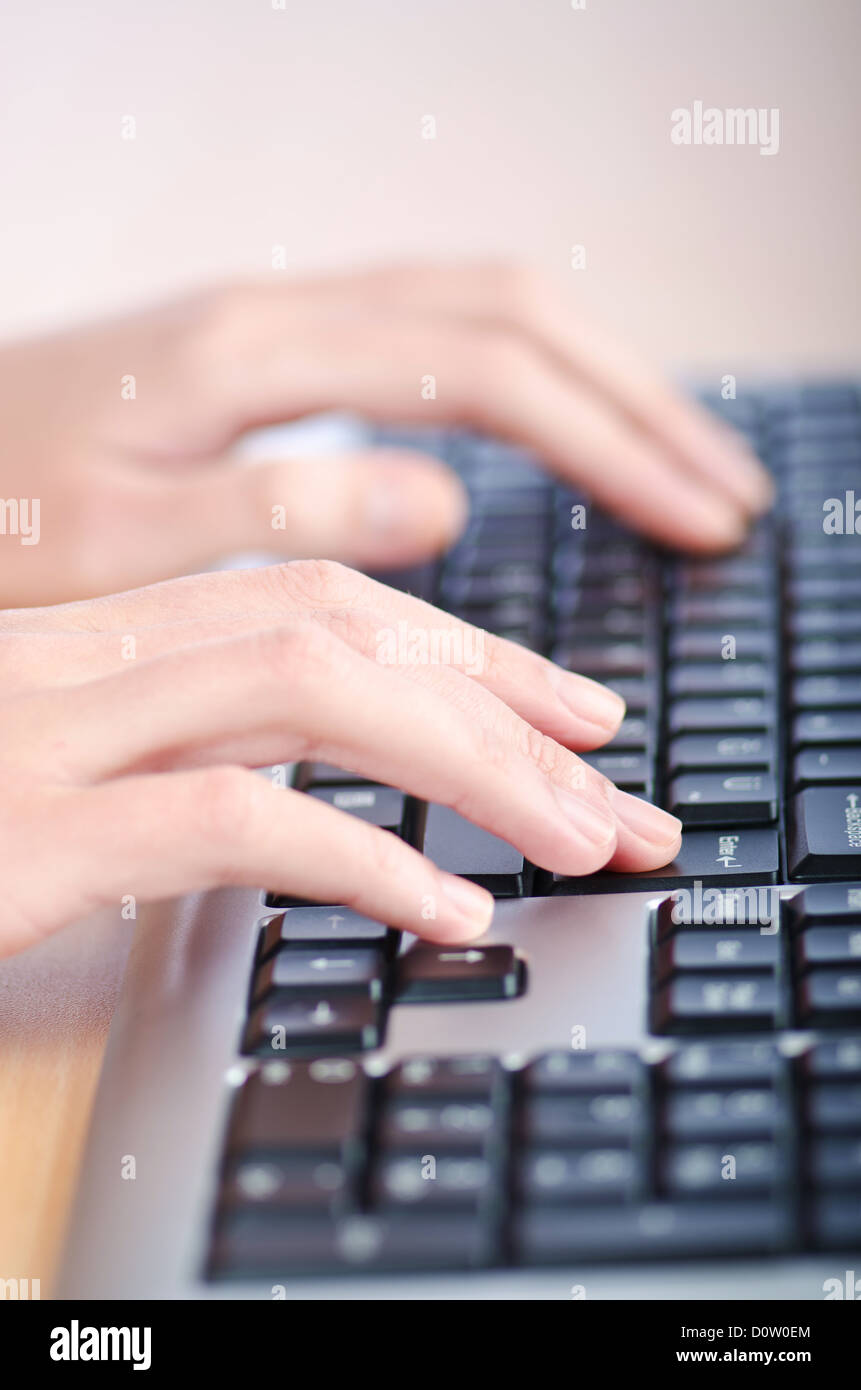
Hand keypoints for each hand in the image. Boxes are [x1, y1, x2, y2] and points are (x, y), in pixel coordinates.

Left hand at [0, 263, 771, 605]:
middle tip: (724, 493)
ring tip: (676, 463)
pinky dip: (525, 379)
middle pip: (515, 316)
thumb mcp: (114, 544)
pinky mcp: (271, 348)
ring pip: (483, 311)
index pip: (490, 374)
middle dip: (638, 405)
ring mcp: (281, 318)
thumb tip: (442, 502)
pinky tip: (554, 429)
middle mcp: (283, 310)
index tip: (696, 520)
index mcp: (254, 354)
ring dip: (596, 383)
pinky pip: (432, 331)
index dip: (613, 447)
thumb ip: (276, 514)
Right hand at [0, 560, 681, 957]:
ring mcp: (42, 731)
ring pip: (302, 683)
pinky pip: (225, 817)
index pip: (315, 598)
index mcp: (96, 633)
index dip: (463, 647)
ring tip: (579, 839)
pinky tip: (444, 910)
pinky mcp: (18, 829)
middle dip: (504, 696)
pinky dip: (358, 857)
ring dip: (468, 758)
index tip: (569, 712)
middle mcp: (75, 655)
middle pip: (336, 621)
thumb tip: (336, 781)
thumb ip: (187, 754)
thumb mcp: (64, 777)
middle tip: (618, 780)